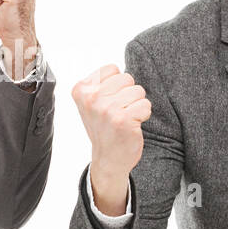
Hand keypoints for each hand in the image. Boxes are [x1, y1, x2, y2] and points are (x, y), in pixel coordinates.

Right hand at [72, 64, 150, 215]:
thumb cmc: (103, 128)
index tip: (108, 102)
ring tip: (125, 118)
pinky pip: (146, 105)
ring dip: (136, 105)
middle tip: (118, 112)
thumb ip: (100, 83)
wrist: (107, 159)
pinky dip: (143, 115)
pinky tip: (131, 126)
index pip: (113, 69)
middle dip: (128, 94)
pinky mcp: (123, 119)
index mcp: (81, 90)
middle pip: (127, 78)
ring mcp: (107, 109)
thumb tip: (120, 70)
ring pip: (138, 91)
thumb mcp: (91, 103)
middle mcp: (92, 98)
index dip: (116, 85)